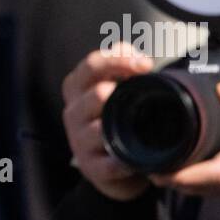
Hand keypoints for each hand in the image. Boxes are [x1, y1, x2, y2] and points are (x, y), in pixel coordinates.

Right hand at [61, 43, 154, 200]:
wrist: (115, 163)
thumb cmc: (117, 118)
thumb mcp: (115, 86)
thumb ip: (121, 62)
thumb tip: (130, 51)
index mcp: (78, 88)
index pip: (92, 65)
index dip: (119, 60)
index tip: (146, 65)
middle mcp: (74, 112)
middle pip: (96, 94)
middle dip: (120, 92)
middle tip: (141, 93)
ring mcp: (79, 140)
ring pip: (98, 129)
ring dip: (120, 127)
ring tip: (136, 128)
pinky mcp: (90, 167)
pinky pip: (108, 163)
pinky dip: (123, 161)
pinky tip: (134, 157)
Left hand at [150, 82, 219, 204]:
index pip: (209, 173)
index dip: (178, 176)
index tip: (154, 168)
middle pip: (196, 187)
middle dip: (168, 178)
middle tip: (145, 162)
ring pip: (203, 193)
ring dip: (179, 183)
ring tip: (158, 164)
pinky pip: (215, 193)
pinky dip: (196, 184)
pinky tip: (184, 169)